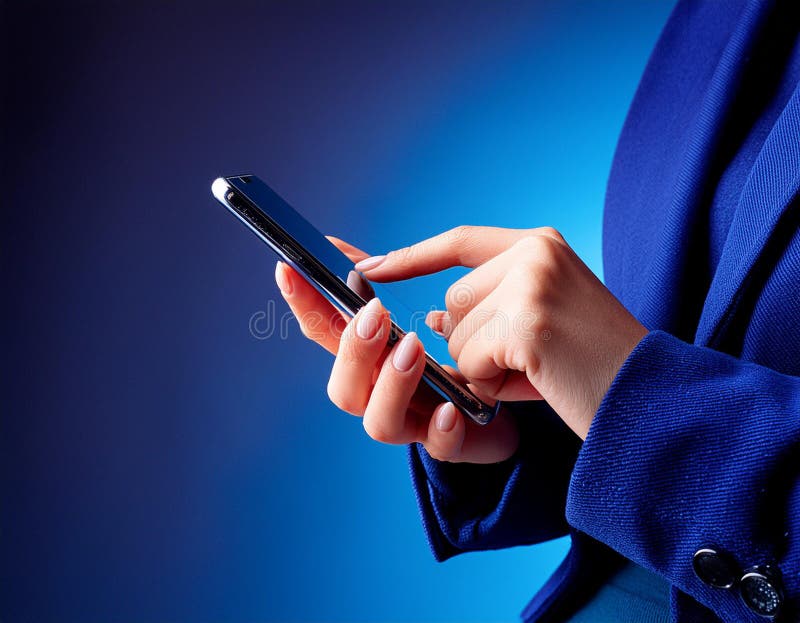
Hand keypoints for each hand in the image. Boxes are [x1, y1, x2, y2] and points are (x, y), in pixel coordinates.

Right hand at [275, 237, 519, 462]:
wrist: (504, 403)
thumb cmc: (453, 356)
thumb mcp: (416, 314)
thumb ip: (382, 282)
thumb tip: (339, 246)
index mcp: (371, 361)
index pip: (325, 335)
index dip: (303, 305)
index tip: (289, 269)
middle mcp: (382, 395)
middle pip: (342, 389)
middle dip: (353, 352)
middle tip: (376, 314)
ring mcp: (414, 421)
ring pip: (378, 423)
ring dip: (392, 385)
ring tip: (414, 349)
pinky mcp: (451, 442)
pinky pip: (438, 446)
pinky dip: (440, 429)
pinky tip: (450, 409)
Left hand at [354, 226, 647, 438]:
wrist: (651, 398)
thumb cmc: (592, 366)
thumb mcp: (536, 324)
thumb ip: (486, 311)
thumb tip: (432, 314)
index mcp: (540, 243)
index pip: (460, 240)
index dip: (412, 256)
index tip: (368, 265)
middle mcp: (535, 251)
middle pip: (453, 300)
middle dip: (475, 341)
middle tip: (531, 358)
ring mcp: (532, 281)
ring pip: (457, 332)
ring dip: (485, 364)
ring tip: (540, 368)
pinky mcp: (527, 320)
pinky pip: (471, 359)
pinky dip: (493, 381)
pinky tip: (538, 378)